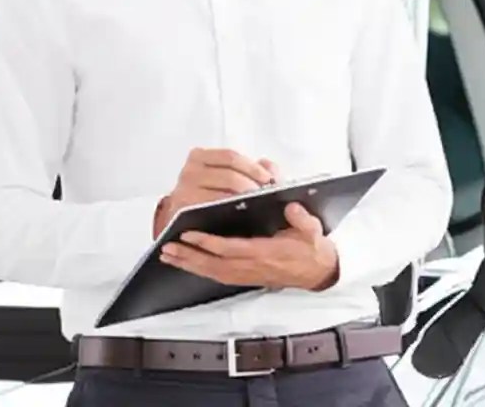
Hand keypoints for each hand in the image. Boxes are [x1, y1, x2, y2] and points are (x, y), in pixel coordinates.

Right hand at [153, 148, 277, 237]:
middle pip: (229, 176)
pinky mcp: (184, 211)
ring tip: (259, 206)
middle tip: (267, 196)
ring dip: (245, 201)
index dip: (253, 168)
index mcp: (200, 157)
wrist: (185, 219)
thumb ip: (252, 169)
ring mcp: (184, 192)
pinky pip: (213, 212)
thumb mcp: (229, 176)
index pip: (230, 157)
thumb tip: (269, 166)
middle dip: (252, 186)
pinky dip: (231, 214)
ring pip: (223, 195)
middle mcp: (189, 172)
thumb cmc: (211, 194)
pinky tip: (243, 216)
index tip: (269, 179)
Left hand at [158, 202, 339, 291]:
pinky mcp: (245, 278)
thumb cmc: (311, 248)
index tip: (190, 233)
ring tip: (168, 255)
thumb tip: (292, 206)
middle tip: (167, 247)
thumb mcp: (313, 230)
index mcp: (265, 252)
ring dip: (188, 264)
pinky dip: (199, 270)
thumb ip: (303, 219)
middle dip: (188, 256)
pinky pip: (217, 276)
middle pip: (213, 264)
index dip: (208, 242)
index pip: (230, 248)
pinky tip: (186, 264)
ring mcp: (247, 275)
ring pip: (211, 272)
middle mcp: (252, 267)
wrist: (317, 271)